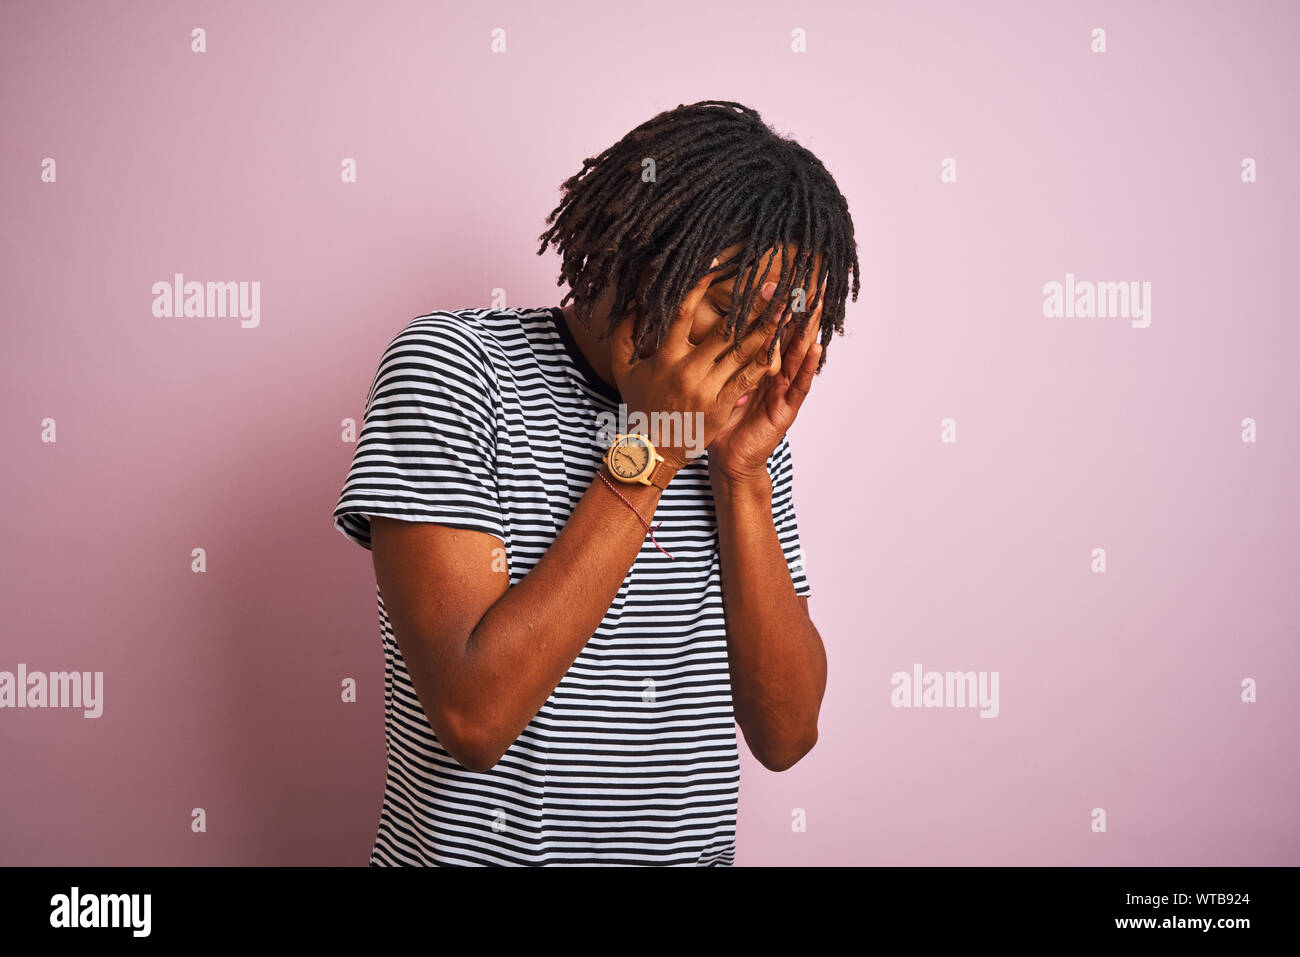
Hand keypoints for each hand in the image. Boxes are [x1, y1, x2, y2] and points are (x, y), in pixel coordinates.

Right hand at [609, 260, 781, 471]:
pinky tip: (780, 344)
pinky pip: (747, 379)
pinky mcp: (722, 405)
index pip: (683, 313)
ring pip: (742, 353)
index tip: (716, 264)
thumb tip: (635, 302)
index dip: (699, 286)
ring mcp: (708, 389)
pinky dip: (764, 360)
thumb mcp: (623, 368)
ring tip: (786, 308)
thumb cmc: (640, 404)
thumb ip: (625, 333)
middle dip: (751, 306)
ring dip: (766, 328)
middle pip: (725, 330)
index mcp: (665, 357)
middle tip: (772, 284)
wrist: (652, 449)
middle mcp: (688, 371)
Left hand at [707, 296, 823, 484]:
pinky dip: (808, 367)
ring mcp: (781, 390)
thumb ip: (707, 358)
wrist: (726, 459)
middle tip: (800, 280)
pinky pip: (799, 385)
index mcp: (750, 365)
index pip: (760, 329)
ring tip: (815, 306)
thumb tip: (689, 328)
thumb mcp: (710, 384)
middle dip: (790, 310)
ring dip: (806, 330)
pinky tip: (815, 348)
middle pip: (782, 336)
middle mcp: (770, 373)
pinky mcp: (786, 409)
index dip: (765, 306)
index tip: (770, 278)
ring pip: (796, 355)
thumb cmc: (716, 422)